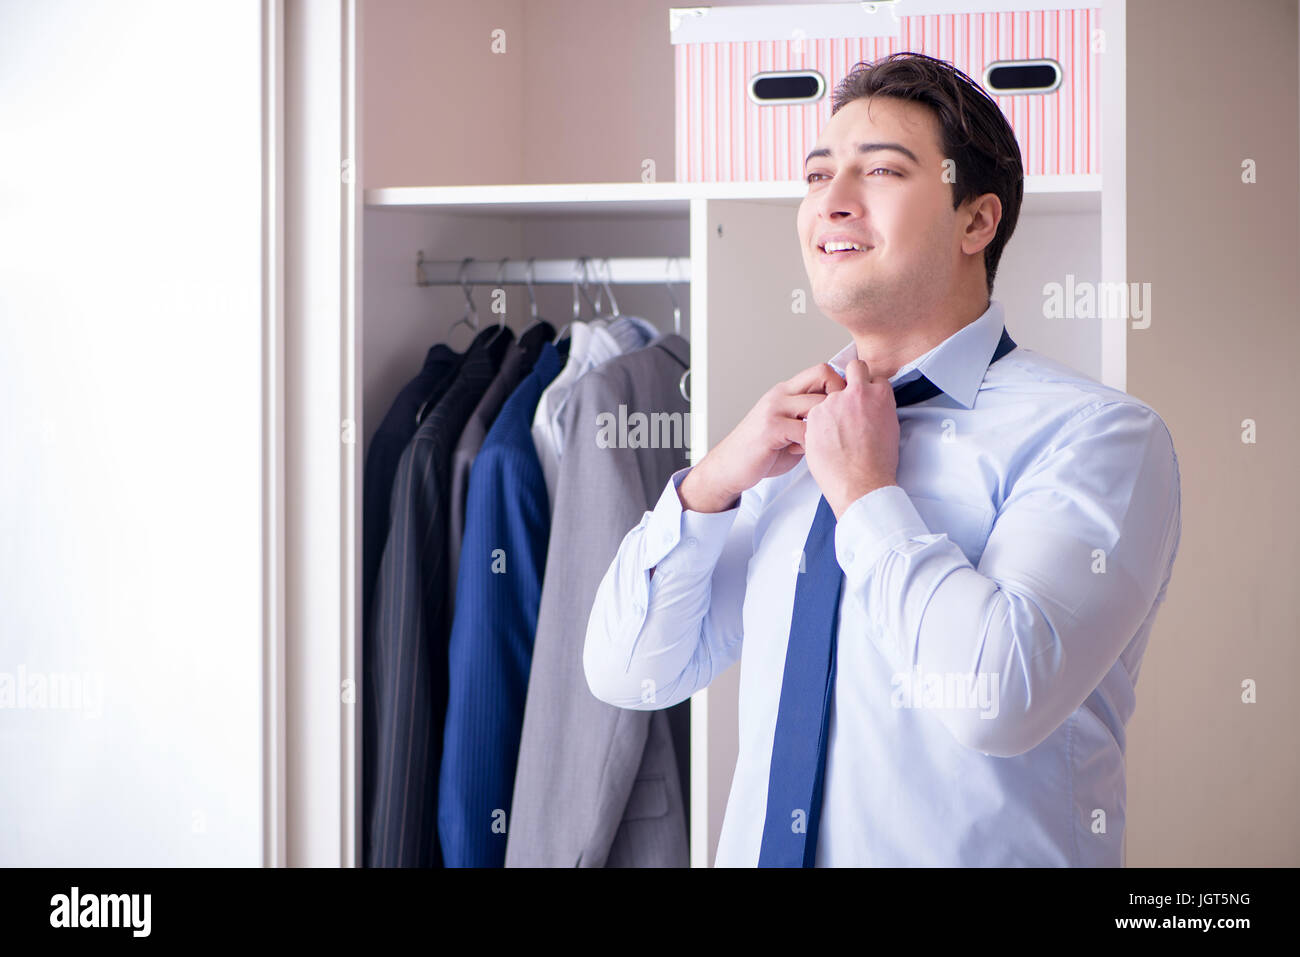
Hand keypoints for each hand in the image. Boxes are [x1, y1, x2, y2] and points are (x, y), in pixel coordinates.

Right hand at [678, 362, 845, 512]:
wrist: (730, 467)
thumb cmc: (762, 451)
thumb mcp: (788, 429)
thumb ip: (808, 420)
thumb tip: (841, 420)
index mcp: (786, 392)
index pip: (821, 371)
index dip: (840, 385)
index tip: (848, 408)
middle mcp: (780, 394)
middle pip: (823, 374)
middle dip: (841, 396)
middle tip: (846, 422)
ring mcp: (774, 409)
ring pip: (818, 404)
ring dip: (829, 424)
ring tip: (826, 442)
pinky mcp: (770, 428)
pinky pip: (805, 431)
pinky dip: (813, 444)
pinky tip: (808, 454)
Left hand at [802, 358, 899, 518]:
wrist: (860, 483)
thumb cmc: (878, 464)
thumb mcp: (889, 428)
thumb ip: (879, 408)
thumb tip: (872, 406)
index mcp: (880, 395)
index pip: (872, 375)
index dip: (867, 386)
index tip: (863, 396)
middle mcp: (857, 392)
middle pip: (853, 368)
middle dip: (851, 377)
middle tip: (847, 395)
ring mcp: (833, 402)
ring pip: (830, 393)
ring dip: (831, 406)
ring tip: (834, 432)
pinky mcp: (814, 415)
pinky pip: (815, 412)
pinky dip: (818, 422)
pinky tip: (823, 440)